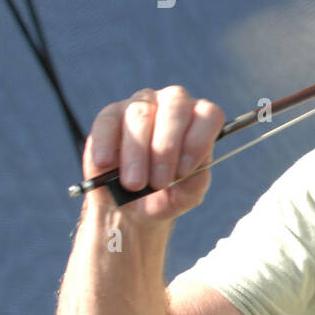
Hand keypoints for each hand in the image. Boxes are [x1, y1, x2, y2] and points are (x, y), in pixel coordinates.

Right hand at [83, 86, 224, 221]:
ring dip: (137, 152)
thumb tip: (186, 170)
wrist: (131, 209)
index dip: (198, 141)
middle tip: (159, 182)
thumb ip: (194, 182)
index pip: (209, 114)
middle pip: (175, 107)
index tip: (184, 171)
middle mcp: (173, 105)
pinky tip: (105, 164)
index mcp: (199, 120)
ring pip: (140, 114)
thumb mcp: (186, 195)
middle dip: (166, 148)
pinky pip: (108, 121)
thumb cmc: (166, 195)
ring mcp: (141, 105)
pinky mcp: (110, 115)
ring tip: (134, 184)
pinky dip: (106, 143)